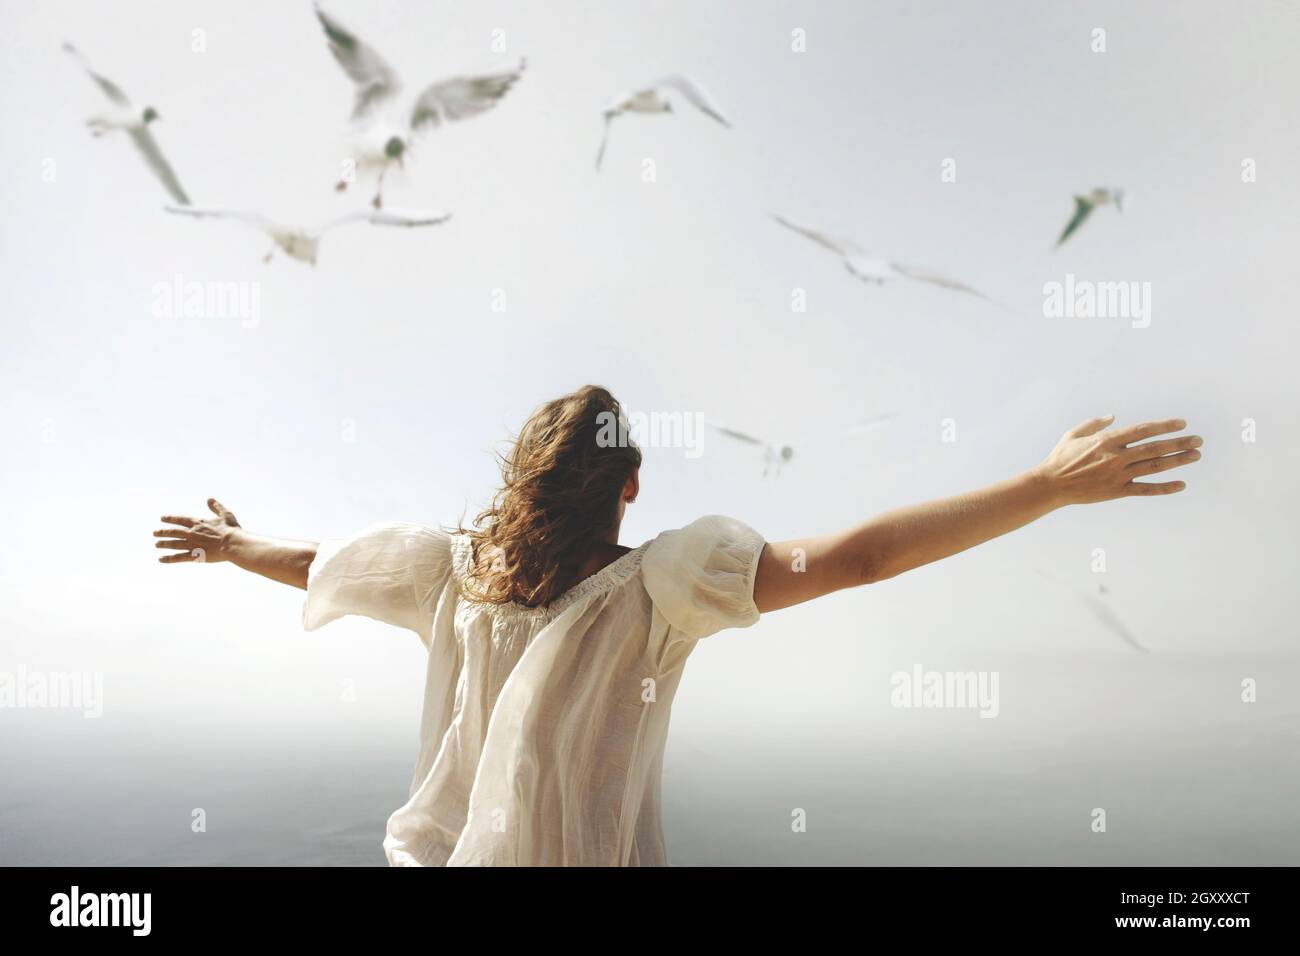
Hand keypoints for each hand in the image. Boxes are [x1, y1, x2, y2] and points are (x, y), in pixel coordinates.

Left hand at [154, 498, 242, 563]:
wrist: (232, 544)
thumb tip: (209, 499)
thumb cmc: (231, 530)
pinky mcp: (194, 556)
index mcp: (198, 523)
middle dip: (163, 532)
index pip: (180, 519)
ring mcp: (192, 544)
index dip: (170, 518)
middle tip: (155, 533)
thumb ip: (216, 507)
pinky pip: (178, 557)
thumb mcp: (225, 515)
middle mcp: (192, 533)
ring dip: (163, 544)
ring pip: (173, 544)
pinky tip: (161, 559)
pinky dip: (169, 558)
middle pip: (173, 532)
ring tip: (156, 544)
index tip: (162, 518)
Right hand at [1035, 416, 1201, 505]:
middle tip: (1198, 440)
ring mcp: (1118, 475)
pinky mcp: (1117, 491)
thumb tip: (1112, 417)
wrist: (1051, 485)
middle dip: (1179, 443)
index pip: (1143, 430)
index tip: (1181, 423)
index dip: (1164, 426)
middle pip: (1154, 447)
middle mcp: (1116, 457)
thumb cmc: (1060, 458)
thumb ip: (1094, 423)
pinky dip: (1164, 488)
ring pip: (1154, 466)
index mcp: (1107, 440)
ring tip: (1195, 455)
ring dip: (1177, 461)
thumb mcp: (1073, 434)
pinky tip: (1181, 484)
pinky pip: (1145, 490)